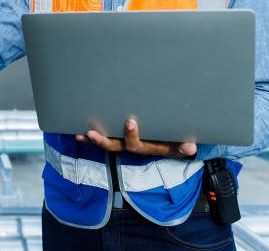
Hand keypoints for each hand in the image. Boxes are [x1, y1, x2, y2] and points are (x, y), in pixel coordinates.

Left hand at [76, 118, 196, 158]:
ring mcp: (122, 142)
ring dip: (93, 139)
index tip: (130, 121)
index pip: (135, 144)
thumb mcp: (179, 145)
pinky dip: (89, 138)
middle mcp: (130, 146)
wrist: (169, 146)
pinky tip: (77, 132)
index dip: (131, 135)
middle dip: (103, 140)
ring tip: (81, 133)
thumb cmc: (173, 142)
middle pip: (114, 146)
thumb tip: (191, 147)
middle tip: (92, 132)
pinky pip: (102, 138)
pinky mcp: (117, 138)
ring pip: (106, 142)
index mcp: (145, 147)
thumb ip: (182, 147)